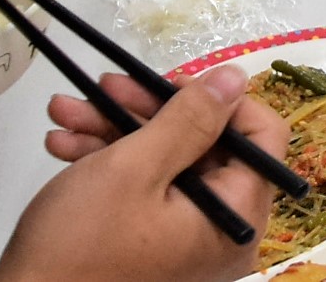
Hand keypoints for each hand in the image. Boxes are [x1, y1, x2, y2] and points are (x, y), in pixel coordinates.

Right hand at [0, 64, 287, 281]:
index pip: (262, 136)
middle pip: (205, 146)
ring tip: (66, 110)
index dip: (222, 100)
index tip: (173, 81)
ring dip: (116, 130)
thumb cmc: (77, 248)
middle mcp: (221, 231)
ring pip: (165, 163)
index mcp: (237, 216)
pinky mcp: (149, 246)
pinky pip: (143, 190)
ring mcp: (184, 241)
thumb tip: (235, 77)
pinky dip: (107, 163)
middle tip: (106, 86)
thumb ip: (190, 119)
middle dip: (147, 111)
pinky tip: (63, 144)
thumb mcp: (134, 169)